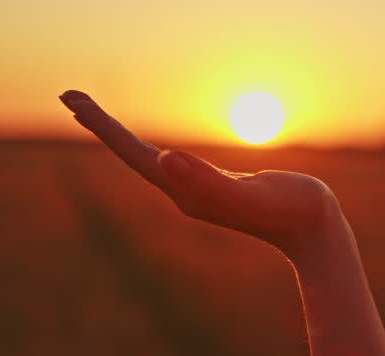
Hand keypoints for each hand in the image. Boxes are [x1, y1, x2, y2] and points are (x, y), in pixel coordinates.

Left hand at [59, 90, 343, 259]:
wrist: (315, 232)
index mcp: (185, 191)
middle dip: (101, 125)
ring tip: (95, 116)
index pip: (133, 153)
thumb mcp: (250, 194)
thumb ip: (207, 182)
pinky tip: (155, 150)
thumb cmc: (290, 211)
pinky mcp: (215, 189)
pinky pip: (174, 164)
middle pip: (132, 154)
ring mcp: (199, 193)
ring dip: (120, 137)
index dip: (102, 125)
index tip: (71, 98)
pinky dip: (152, 148)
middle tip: (69, 95)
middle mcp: (184, 193)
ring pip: (149, 158)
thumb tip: (166, 158)